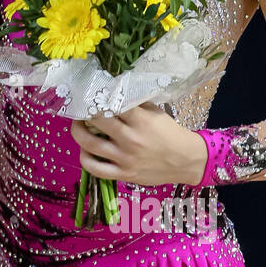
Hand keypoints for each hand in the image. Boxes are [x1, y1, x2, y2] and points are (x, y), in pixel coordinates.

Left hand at [69, 102, 206, 187]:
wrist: (187, 161)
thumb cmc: (170, 133)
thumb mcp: (156, 112)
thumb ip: (135, 103)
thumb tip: (112, 92)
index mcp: (140, 120)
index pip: (111, 103)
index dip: (97, 96)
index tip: (90, 93)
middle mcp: (130, 139)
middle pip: (96, 120)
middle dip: (84, 112)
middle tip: (81, 108)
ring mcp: (125, 158)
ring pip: (89, 144)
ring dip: (78, 132)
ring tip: (78, 126)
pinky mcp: (123, 174)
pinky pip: (95, 168)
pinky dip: (85, 159)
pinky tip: (85, 151)